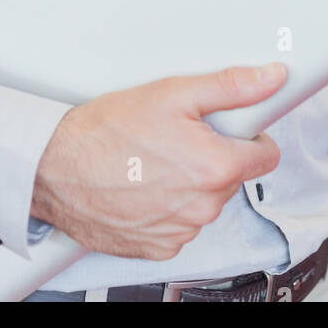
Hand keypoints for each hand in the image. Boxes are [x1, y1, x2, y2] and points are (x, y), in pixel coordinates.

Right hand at [30, 62, 285, 260]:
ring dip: (188, 184)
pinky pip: (178, 225)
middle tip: (176, 138)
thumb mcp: (173, 92)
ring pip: (204, 202)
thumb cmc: (106, 131)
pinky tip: (141, 186)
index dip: (248, 136)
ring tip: (152, 160)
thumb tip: (271, 79)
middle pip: (231, 178)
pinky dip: (166, 208)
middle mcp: (204, 207)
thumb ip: (231, 87)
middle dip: (212, 157)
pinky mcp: (157, 248)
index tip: (228, 129)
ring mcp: (180, 231)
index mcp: (216, 167)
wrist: (56, 168)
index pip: (266, 155)